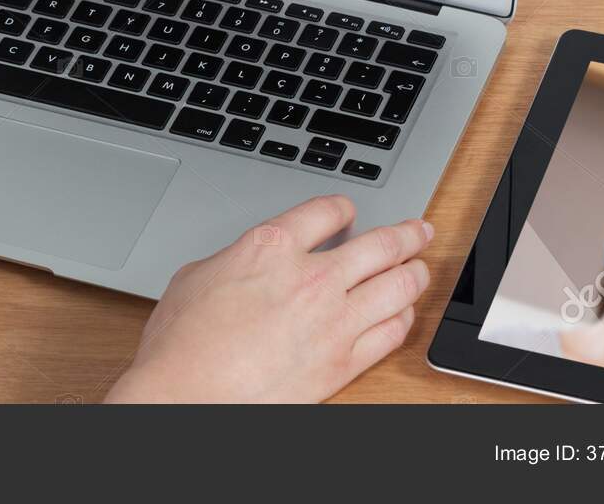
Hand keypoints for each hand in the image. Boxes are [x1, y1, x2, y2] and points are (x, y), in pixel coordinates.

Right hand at [105, 196, 432, 402]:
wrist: (185, 395)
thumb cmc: (181, 344)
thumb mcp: (197, 275)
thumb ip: (237, 258)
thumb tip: (249, 260)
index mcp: (271, 248)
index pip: (326, 211)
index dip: (344, 208)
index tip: (349, 211)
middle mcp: (311, 278)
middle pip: (380, 244)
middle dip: (407, 233)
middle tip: (419, 229)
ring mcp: (332, 321)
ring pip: (398, 286)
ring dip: (416, 272)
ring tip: (421, 267)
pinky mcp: (342, 363)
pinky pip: (391, 333)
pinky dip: (404, 318)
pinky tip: (403, 313)